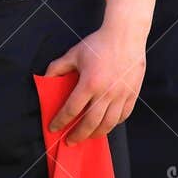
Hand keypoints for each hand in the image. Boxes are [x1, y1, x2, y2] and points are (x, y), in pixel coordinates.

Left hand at [43, 22, 146, 143]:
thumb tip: (45, 80)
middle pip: (90, 123)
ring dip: (96, 134)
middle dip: (78, 135)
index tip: (53, 127)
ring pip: (108, 123)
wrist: (126, 36)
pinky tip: (106, 125)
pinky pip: (123, 116)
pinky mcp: (132, 94)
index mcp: (89, 83)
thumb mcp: (74, 53)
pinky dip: (113, 124)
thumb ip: (57, 67)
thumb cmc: (98, 44)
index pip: (71, 109)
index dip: (61, 121)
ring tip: (87, 137)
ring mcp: (121, 95)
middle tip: (69, 141)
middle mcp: (106, 93)